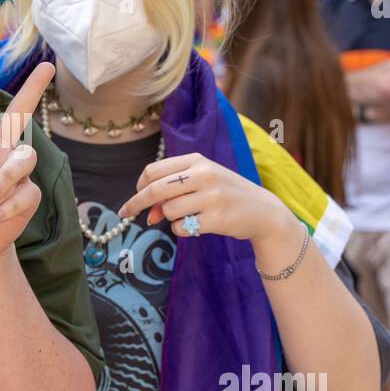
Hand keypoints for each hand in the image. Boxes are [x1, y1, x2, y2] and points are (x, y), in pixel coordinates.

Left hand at [118, 152, 293, 245]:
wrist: (262, 211)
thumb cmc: (225, 194)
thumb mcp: (201, 183)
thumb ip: (173, 192)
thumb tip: (149, 213)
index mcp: (197, 160)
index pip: (154, 170)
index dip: (139, 185)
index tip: (135, 196)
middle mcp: (204, 175)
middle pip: (155, 189)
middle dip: (136, 203)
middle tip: (126, 214)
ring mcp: (212, 197)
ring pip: (169, 211)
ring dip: (169, 218)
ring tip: (188, 216)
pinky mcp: (217, 219)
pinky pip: (182, 228)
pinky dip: (182, 229)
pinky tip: (197, 225)